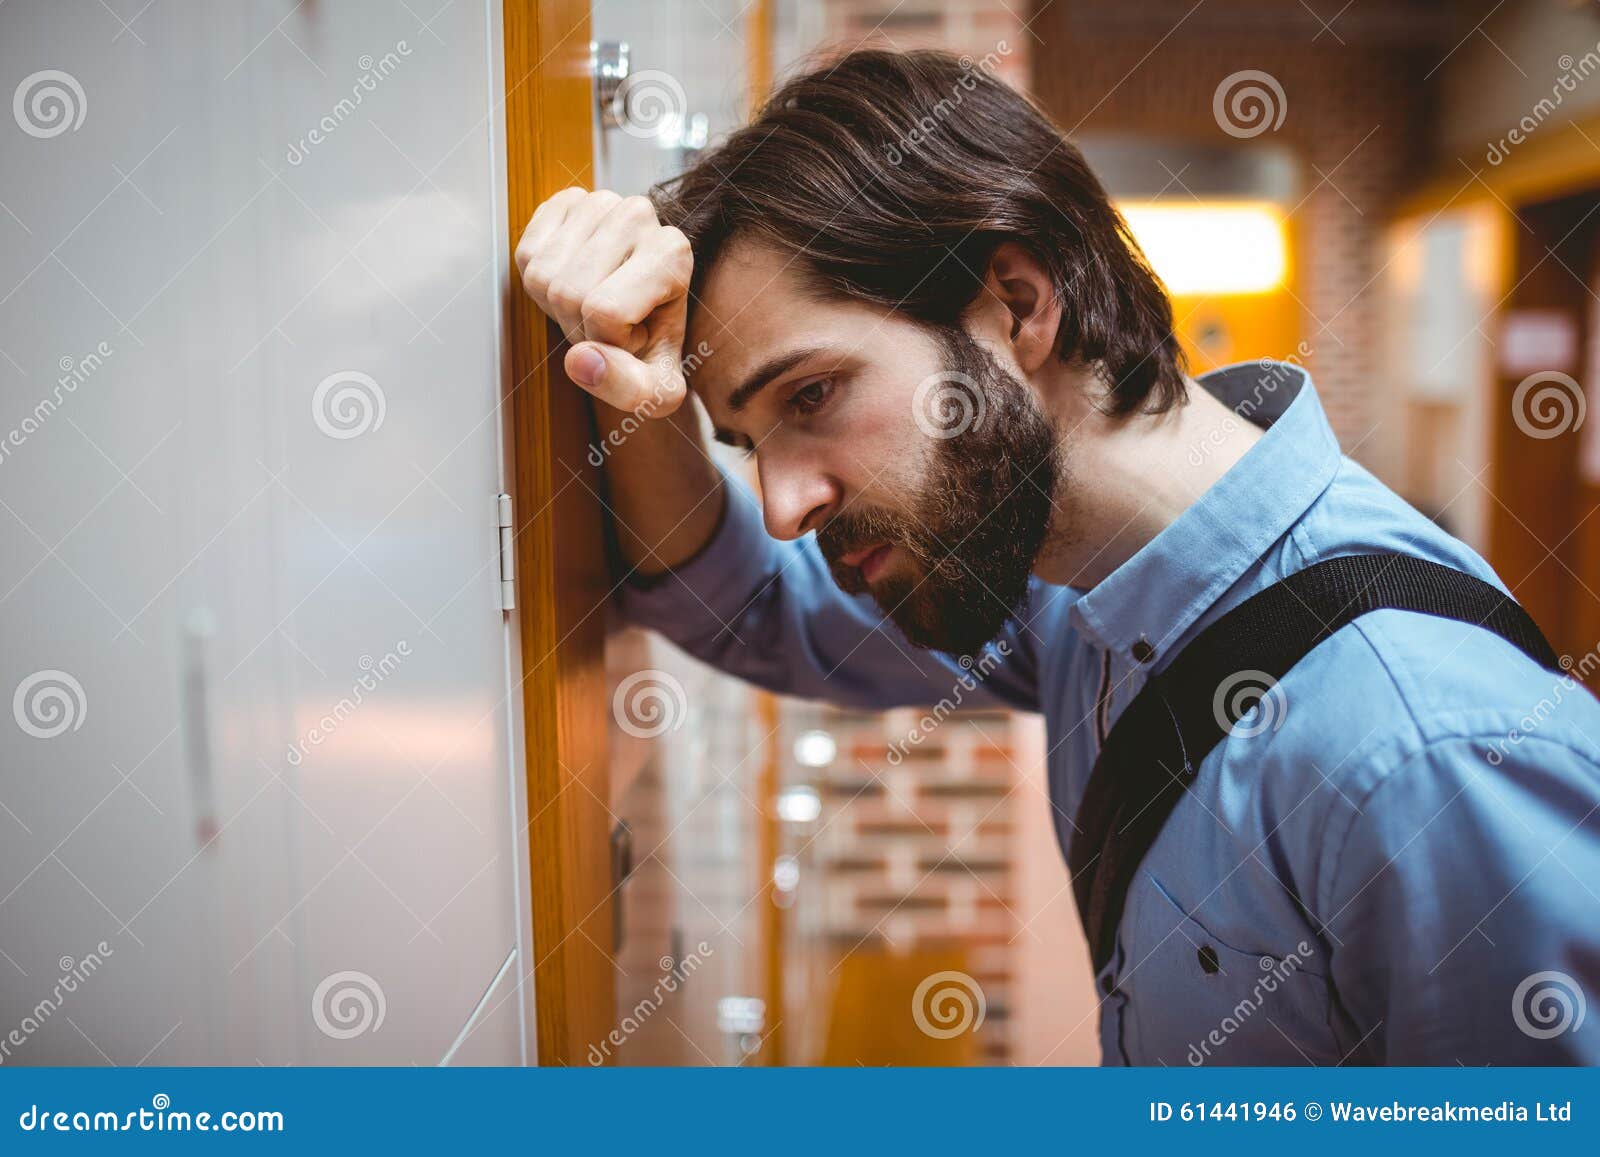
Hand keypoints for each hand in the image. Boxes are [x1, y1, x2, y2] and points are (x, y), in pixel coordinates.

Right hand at [514, 187, 692, 414]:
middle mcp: (639, 214)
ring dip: (557, 306)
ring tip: (592, 306)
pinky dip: (539, 280)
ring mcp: (599, 203)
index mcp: (673, 253)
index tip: (633, 338)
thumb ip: (631, 390)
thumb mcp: (656, 391)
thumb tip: (581, 361)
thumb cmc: (650, 355)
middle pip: (569, 293)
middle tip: (608, 328)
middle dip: (580, 326)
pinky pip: (526, 254)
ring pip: (543, 275)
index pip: (606, 312)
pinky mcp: (564, 204)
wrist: (637, 320)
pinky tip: (571, 281)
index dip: (609, 341)